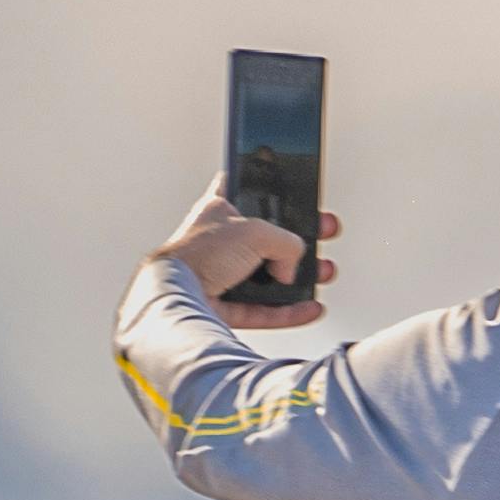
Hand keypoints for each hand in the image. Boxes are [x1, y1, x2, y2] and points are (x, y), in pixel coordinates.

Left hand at [156, 182, 340, 331]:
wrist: (176, 295)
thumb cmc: (200, 253)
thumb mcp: (256, 231)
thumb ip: (285, 242)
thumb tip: (292, 267)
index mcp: (219, 210)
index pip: (244, 189)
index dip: (267, 188)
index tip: (289, 190)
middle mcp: (218, 243)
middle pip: (266, 239)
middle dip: (298, 240)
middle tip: (321, 233)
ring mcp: (220, 276)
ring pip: (266, 277)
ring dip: (299, 278)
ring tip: (323, 272)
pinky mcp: (223, 308)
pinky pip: (262, 310)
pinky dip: (288, 311)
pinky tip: (310, 307)